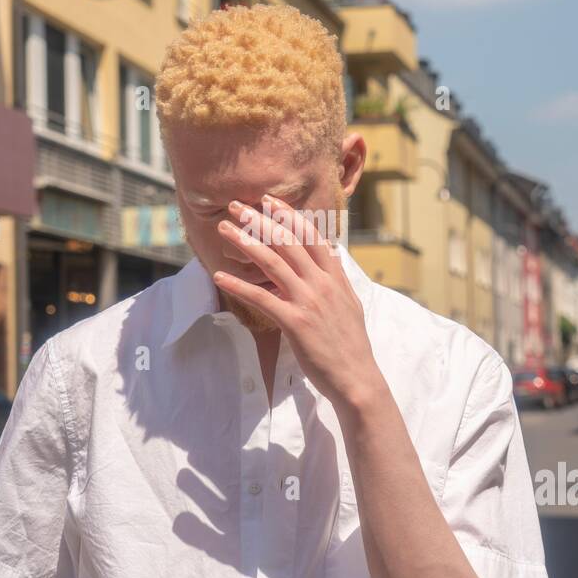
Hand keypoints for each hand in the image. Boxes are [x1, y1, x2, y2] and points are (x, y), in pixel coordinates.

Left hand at [214, 192, 384, 410]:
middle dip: (260, 219)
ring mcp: (308, 301)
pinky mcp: (295, 322)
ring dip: (245, 242)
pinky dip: (239, 285)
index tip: (269, 200)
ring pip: (273, 262)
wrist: (357, 377)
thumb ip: (337, 280)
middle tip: (236, 205)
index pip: (311, 235)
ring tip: (224, 230)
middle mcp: (322, 283)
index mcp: (335, 277)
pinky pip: (262, 298)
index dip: (289, 215)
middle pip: (288, 241)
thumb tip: (331, 261)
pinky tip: (220, 276)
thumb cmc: (351, 345)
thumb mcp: (350, 304)